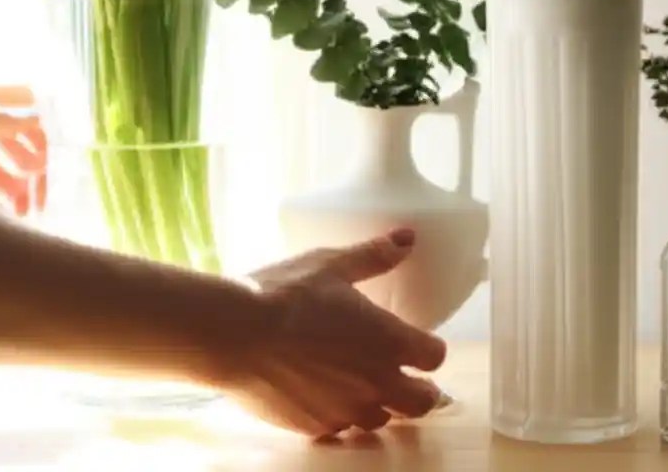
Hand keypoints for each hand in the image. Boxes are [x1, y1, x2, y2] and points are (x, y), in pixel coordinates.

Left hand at [0, 86, 45, 215]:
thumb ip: (4, 125)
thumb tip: (42, 135)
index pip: (35, 118)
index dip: (49, 140)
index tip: (55, 165)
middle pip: (27, 151)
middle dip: (37, 176)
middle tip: (41, 202)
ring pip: (12, 174)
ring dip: (22, 193)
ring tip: (25, 215)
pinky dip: (1, 203)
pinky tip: (5, 217)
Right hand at [227, 229, 446, 437]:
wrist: (232, 334)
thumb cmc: (284, 294)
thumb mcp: (330, 265)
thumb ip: (373, 256)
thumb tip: (407, 238)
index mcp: (389, 341)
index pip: (434, 356)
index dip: (429, 350)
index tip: (417, 344)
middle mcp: (376, 382)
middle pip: (423, 402)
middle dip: (421, 390)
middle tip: (406, 378)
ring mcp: (346, 410)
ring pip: (382, 420)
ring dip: (381, 405)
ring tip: (362, 387)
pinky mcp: (316, 427)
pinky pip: (342, 429)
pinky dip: (341, 416)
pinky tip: (324, 397)